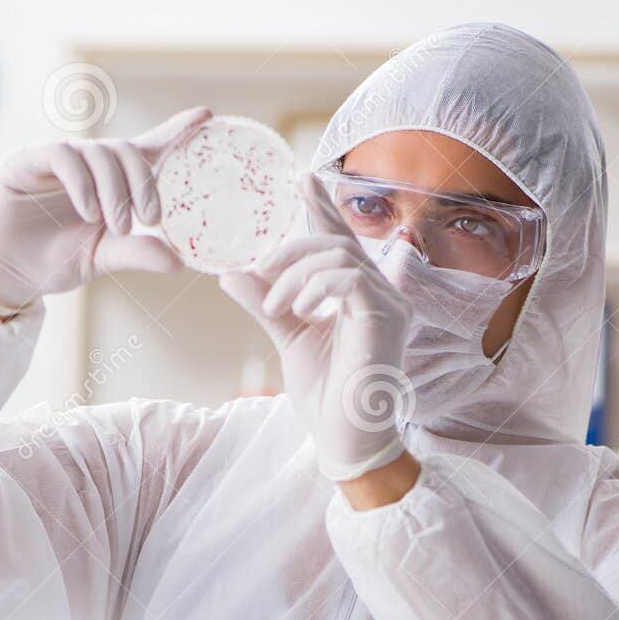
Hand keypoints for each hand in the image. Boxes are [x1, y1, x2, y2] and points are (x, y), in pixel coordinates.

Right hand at [0, 107, 211, 315]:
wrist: (2, 276)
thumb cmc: (51, 263)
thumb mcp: (100, 259)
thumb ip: (136, 253)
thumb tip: (178, 260)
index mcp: (109, 184)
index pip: (146, 150)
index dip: (175, 132)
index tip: (207, 117)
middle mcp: (86, 165)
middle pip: (127, 150)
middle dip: (144, 182)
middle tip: (150, 218)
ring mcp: (57, 159)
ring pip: (99, 152)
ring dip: (115, 190)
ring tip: (115, 226)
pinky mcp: (27, 161)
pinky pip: (64, 156)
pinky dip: (83, 184)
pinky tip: (89, 213)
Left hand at [219, 175, 412, 481]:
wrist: (345, 441)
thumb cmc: (325, 395)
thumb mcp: (288, 338)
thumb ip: (265, 303)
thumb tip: (230, 273)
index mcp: (359, 294)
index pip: (340, 240)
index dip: (321, 207)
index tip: (300, 178)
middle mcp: (381, 293)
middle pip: (335, 242)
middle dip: (291, 249)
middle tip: (260, 271)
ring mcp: (388, 305)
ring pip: (340, 256)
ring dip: (296, 274)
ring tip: (275, 305)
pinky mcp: (386, 319)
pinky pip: (349, 278)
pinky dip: (316, 287)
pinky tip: (300, 309)